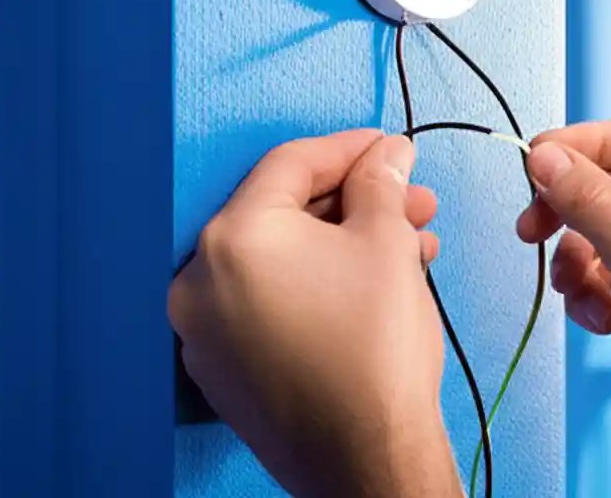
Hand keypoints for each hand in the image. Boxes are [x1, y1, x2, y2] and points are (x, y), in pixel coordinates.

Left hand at [169, 130, 460, 496]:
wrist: (368, 461)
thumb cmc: (376, 349)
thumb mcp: (388, 243)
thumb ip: (380, 183)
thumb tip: (386, 154)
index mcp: (232, 238)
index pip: (291, 165)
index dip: (351, 150)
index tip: (393, 150)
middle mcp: (199, 282)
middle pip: (283, 214)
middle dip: (356, 203)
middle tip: (412, 202)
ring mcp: (203, 332)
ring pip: (281, 262)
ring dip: (345, 245)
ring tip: (411, 247)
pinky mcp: (221, 371)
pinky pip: (269, 305)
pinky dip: (316, 286)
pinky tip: (372, 286)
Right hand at [516, 118, 610, 493]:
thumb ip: (589, 198)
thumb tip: (546, 157)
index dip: (586, 144)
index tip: (538, 159)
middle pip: (609, 184)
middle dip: (568, 207)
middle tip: (533, 224)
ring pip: (594, 232)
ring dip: (573, 260)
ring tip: (578, 288)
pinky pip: (595, 275)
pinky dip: (585, 294)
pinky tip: (600, 320)